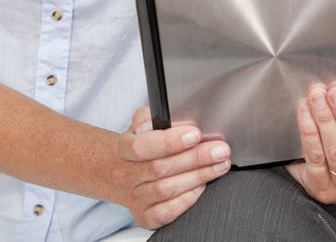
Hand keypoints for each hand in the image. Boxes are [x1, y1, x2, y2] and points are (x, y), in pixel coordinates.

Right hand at [109, 107, 230, 229]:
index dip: (169, 142)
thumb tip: (171, 118)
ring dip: (197, 177)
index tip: (195, 134)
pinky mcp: (143, 216)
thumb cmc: (136, 144)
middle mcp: (126, 175)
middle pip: (160, 169)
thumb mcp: (137, 125)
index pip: (142, 146)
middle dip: (194, 158)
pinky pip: (164, 214)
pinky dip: (185, 201)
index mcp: (122, 149)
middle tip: (219, 150)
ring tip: (218, 165)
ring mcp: (134, 198)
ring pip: (165, 190)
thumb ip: (150, 118)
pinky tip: (201, 187)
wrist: (115, 172)